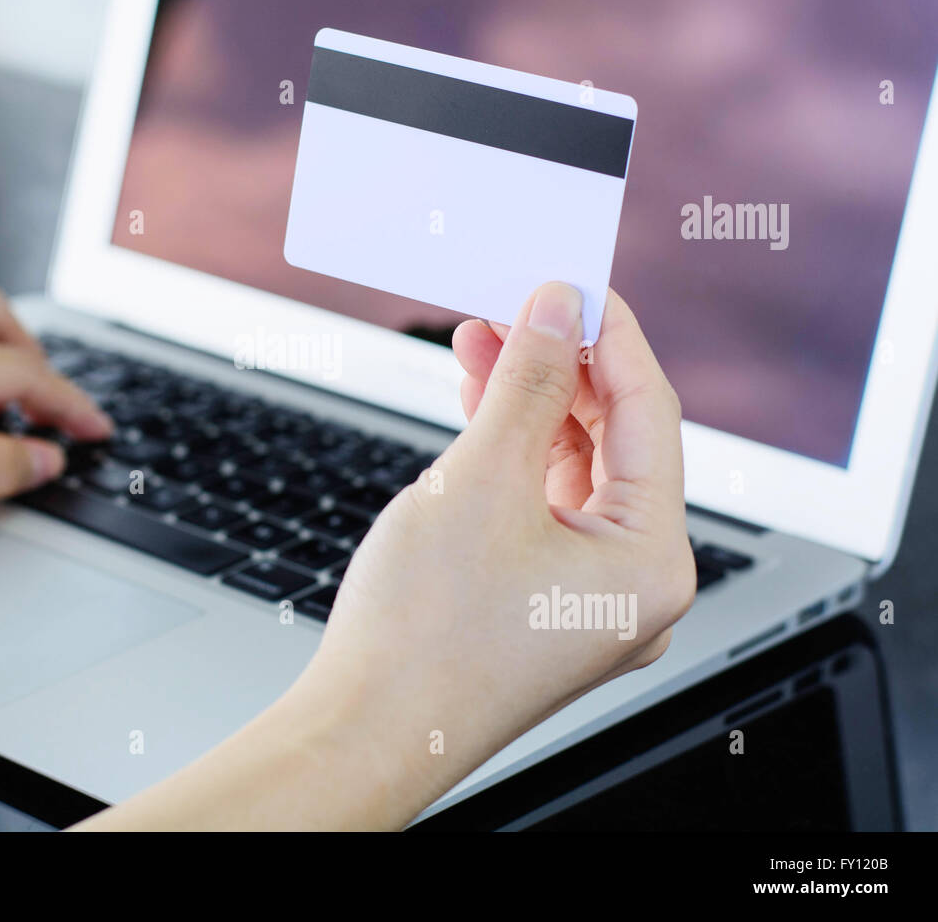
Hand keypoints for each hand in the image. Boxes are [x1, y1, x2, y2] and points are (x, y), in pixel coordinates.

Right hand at [292, 282, 695, 822]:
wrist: (360, 731)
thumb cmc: (421, 633)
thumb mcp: (480, 480)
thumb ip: (528, 384)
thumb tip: (556, 310)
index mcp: (652, 564)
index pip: (650, 416)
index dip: (611, 336)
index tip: (572, 280)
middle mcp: (635, 586)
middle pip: (615, 443)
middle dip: (561, 368)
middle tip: (512, 306)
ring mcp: (590, 600)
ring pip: (576, 473)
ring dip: (532, 406)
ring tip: (481, 345)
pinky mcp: (545, 604)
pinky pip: (546, 509)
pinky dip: (516, 456)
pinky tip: (481, 410)